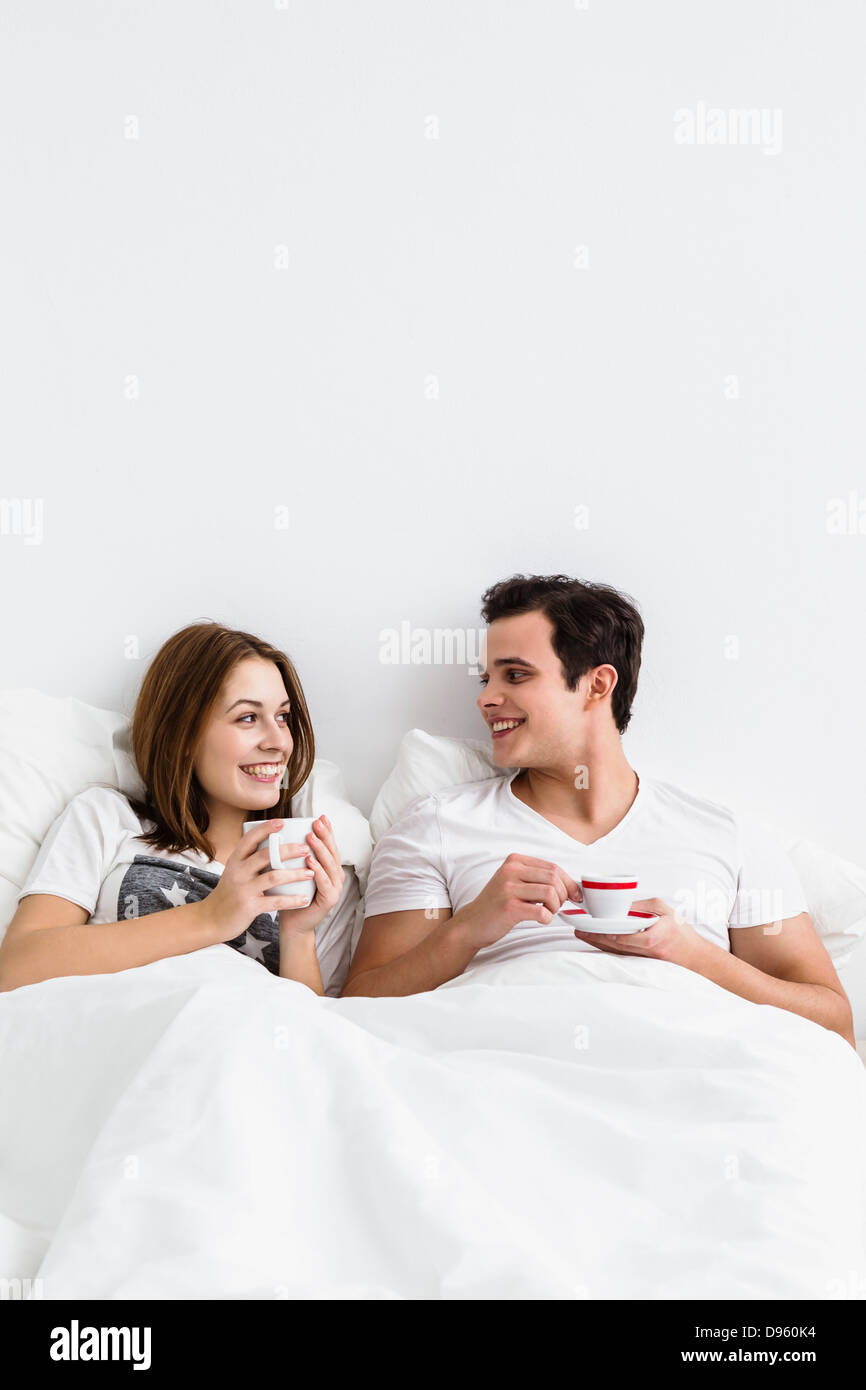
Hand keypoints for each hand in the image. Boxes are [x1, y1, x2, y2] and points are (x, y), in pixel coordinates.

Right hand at [204, 819, 318, 942]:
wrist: (212, 919)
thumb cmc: (229, 892)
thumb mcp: (234, 871)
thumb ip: (250, 859)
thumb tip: (273, 844)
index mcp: (235, 860)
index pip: (250, 839)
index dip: (265, 829)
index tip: (282, 822)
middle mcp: (238, 872)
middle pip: (266, 855)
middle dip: (289, 850)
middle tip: (306, 848)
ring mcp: (244, 889)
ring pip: (274, 877)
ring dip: (295, 874)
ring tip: (310, 872)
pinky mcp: (250, 906)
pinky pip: (275, 901)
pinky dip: (292, 900)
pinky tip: (304, 899)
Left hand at [277, 814, 344, 935]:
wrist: (292, 923)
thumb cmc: (291, 895)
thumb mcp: (294, 871)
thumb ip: (295, 856)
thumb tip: (282, 832)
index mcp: (329, 869)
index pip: (330, 846)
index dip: (327, 831)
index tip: (320, 817)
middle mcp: (335, 877)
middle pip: (332, 852)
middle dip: (325, 835)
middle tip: (316, 822)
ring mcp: (335, 888)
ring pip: (330, 865)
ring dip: (320, 849)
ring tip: (311, 836)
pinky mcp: (329, 900)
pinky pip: (324, 882)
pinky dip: (318, 870)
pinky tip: (310, 860)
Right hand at [461, 853, 582, 950]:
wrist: (472, 923)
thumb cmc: (498, 904)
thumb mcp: (514, 882)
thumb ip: (537, 879)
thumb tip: (571, 886)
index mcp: (515, 861)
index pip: (552, 867)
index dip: (569, 882)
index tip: (576, 895)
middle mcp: (510, 871)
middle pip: (554, 878)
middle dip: (563, 895)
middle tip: (558, 906)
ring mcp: (508, 889)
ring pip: (550, 893)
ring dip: (555, 907)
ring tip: (547, 912)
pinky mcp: (508, 908)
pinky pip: (541, 912)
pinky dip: (547, 918)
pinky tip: (540, 919)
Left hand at [572, 896, 705, 969]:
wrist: (695, 957)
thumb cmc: (681, 932)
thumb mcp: (663, 910)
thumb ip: (640, 906)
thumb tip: (620, 905)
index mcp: (652, 937)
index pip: (622, 936)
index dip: (603, 932)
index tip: (589, 926)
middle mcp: (646, 952)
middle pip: (614, 945)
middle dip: (594, 938)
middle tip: (578, 931)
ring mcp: (643, 961)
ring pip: (616, 952)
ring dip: (598, 944)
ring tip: (582, 935)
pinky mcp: (642, 965)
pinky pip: (622, 956)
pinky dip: (609, 949)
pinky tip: (598, 943)